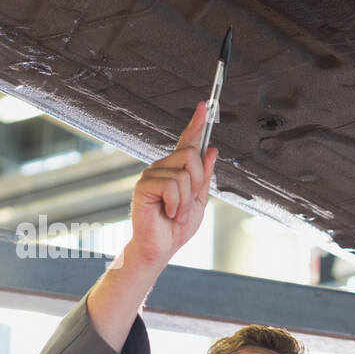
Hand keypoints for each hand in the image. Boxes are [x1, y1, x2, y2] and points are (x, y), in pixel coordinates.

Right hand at [121, 102, 218, 273]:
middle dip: (198, 182)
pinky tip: (169, 213)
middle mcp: (162, 167)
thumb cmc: (177, 226)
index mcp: (176, 169)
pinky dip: (176, 204)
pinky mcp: (143, 185)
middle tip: (190, 203)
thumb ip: (205, 176)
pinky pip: (171, 185)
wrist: (160, 247)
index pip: (187, 142)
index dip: (196, 123)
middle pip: (190, 155)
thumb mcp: (199, 200)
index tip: (204, 106)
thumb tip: (211, 149)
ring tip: (178, 213)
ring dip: (187, 201)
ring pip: (184, 174)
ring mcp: (151, 174)